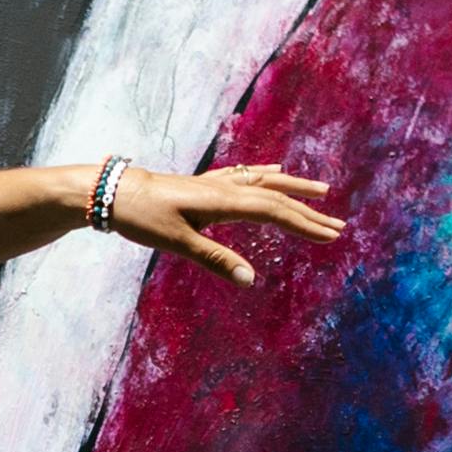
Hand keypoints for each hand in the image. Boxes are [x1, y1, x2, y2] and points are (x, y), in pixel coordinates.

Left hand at [93, 161, 341, 288]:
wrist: (113, 191)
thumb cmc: (142, 217)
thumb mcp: (177, 243)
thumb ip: (215, 260)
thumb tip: (250, 280)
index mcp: (223, 202)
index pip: (275, 213)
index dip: (305, 226)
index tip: (331, 237)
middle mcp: (225, 188)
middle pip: (277, 198)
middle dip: (309, 213)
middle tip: (339, 226)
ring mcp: (215, 184)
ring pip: (265, 183)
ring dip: (294, 190)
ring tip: (321, 193)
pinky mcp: (204, 185)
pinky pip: (245, 176)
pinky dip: (265, 175)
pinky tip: (275, 170)